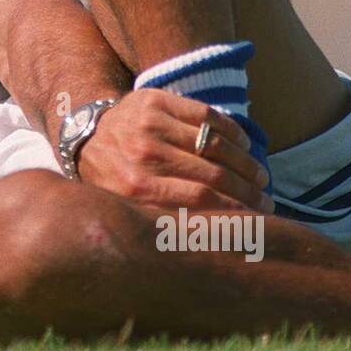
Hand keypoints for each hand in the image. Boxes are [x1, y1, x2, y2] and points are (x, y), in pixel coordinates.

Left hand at [75, 88, 272, 212]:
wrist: (85, 134)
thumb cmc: (112, 179)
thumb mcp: (127, 207)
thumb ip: (161, 223)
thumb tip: (211, 251)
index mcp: (135, 188)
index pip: (202, 202)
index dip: (237, 212)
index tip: (259, 223)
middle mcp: (142, 154)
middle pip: (214, 174)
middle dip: (248, 191)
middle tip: (266, 201)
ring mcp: (149, 123)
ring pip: (215, 144)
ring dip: (245, 162)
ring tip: (259, 176)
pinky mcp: (154, 99)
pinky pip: (206, 115)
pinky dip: (232, 131)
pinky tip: (244, 145)